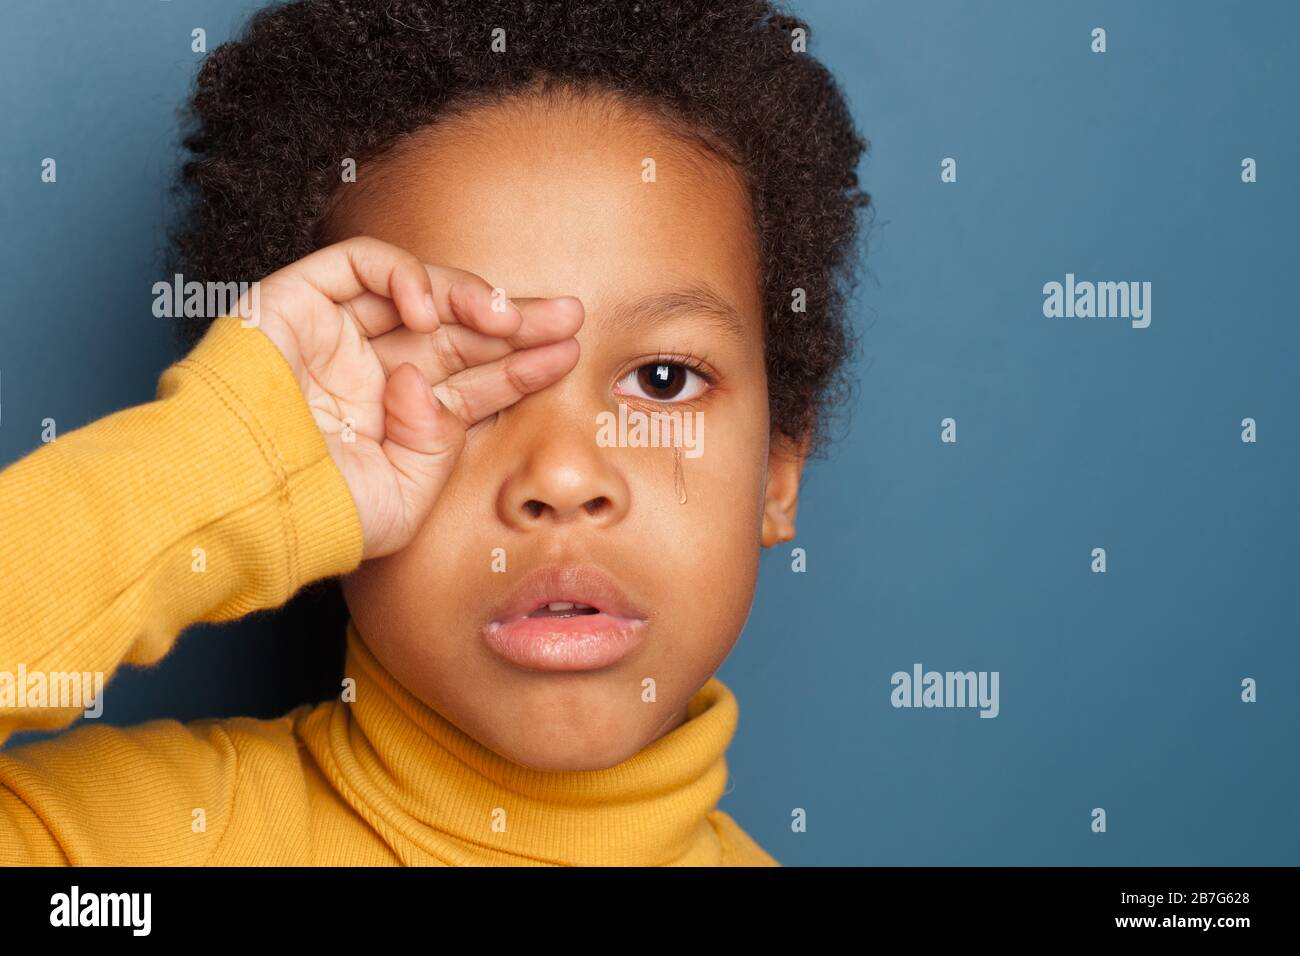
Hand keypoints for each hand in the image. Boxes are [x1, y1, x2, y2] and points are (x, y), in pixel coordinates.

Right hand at [242, 237, 581, 558]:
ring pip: (417, 294)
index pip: (470, 380)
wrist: (238, 502)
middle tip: (569, 316)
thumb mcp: (404, 499)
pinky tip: (428, 310)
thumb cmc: (315, 512)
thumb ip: (438, 445)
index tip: (568, 354)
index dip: (519, 365)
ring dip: (470, 297)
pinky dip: (402, 276)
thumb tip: (430, 384)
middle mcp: (369, 372)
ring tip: (509, 318)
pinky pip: (359, 267)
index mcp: (394, 419)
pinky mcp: (296, 302)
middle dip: (514, 324)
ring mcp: (335, 335)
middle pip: (455, 333)